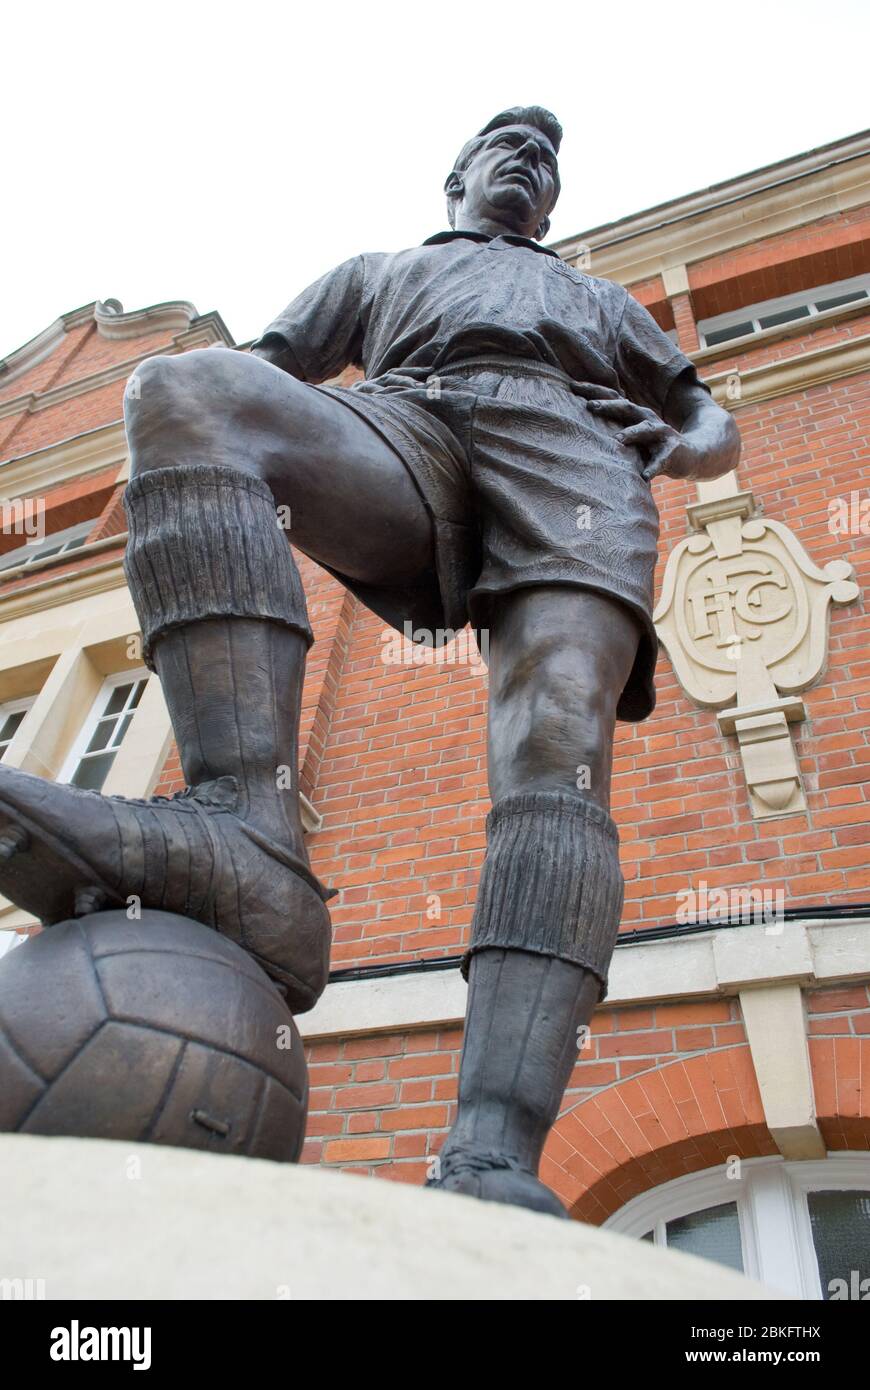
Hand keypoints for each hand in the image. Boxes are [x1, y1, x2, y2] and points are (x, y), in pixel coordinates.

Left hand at [572, 384, 702, 480]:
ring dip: (632, 434)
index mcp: (635, 415)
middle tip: (590, 406)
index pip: (612, 398)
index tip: (571, 385)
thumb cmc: (654, 447)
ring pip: (646, 430)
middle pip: (627, 408)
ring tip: (618, 440)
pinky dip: (653, 468)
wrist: (694, 454)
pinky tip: (644, 476)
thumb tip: (578, 430)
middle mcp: (647, 419)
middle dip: (609, 406)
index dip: (594, 391)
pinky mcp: (672, 453)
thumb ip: (612, 432)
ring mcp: (662, 434)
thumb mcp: (632, 436)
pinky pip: (661, 461)